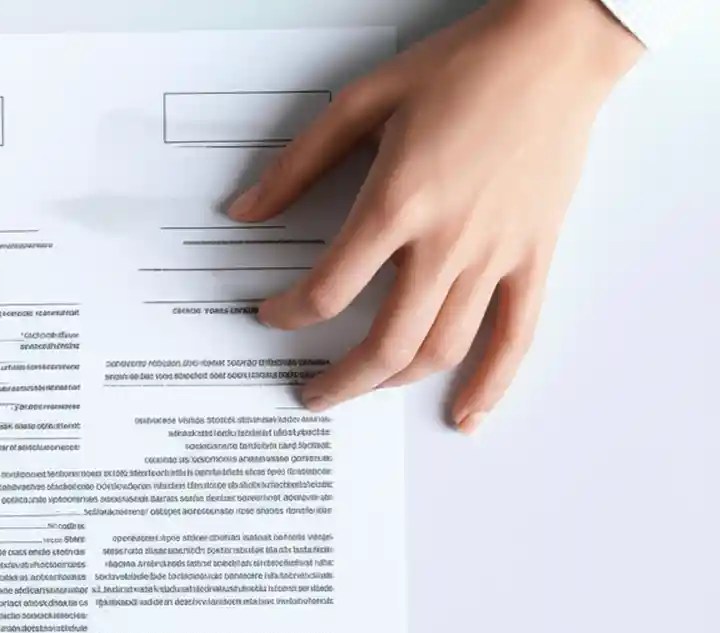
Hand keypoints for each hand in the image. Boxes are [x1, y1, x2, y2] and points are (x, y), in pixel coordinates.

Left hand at [228, 0, 642, 432]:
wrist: (553, 51)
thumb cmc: (461, 68)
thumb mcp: (361, 102)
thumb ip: (297, 166)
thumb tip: (244, 213)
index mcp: (396, 204)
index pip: (327, 290)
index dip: (287, 314)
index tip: (271, 315)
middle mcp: (446, 242)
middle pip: (384, 342)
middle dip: (338, 380)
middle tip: (310, 392)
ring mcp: (496, 256)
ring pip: (441, 349)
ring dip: (394, 383)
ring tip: (364, 390)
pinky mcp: (535, 257)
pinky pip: (516, 337)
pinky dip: (492, 385)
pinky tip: (466, 415)